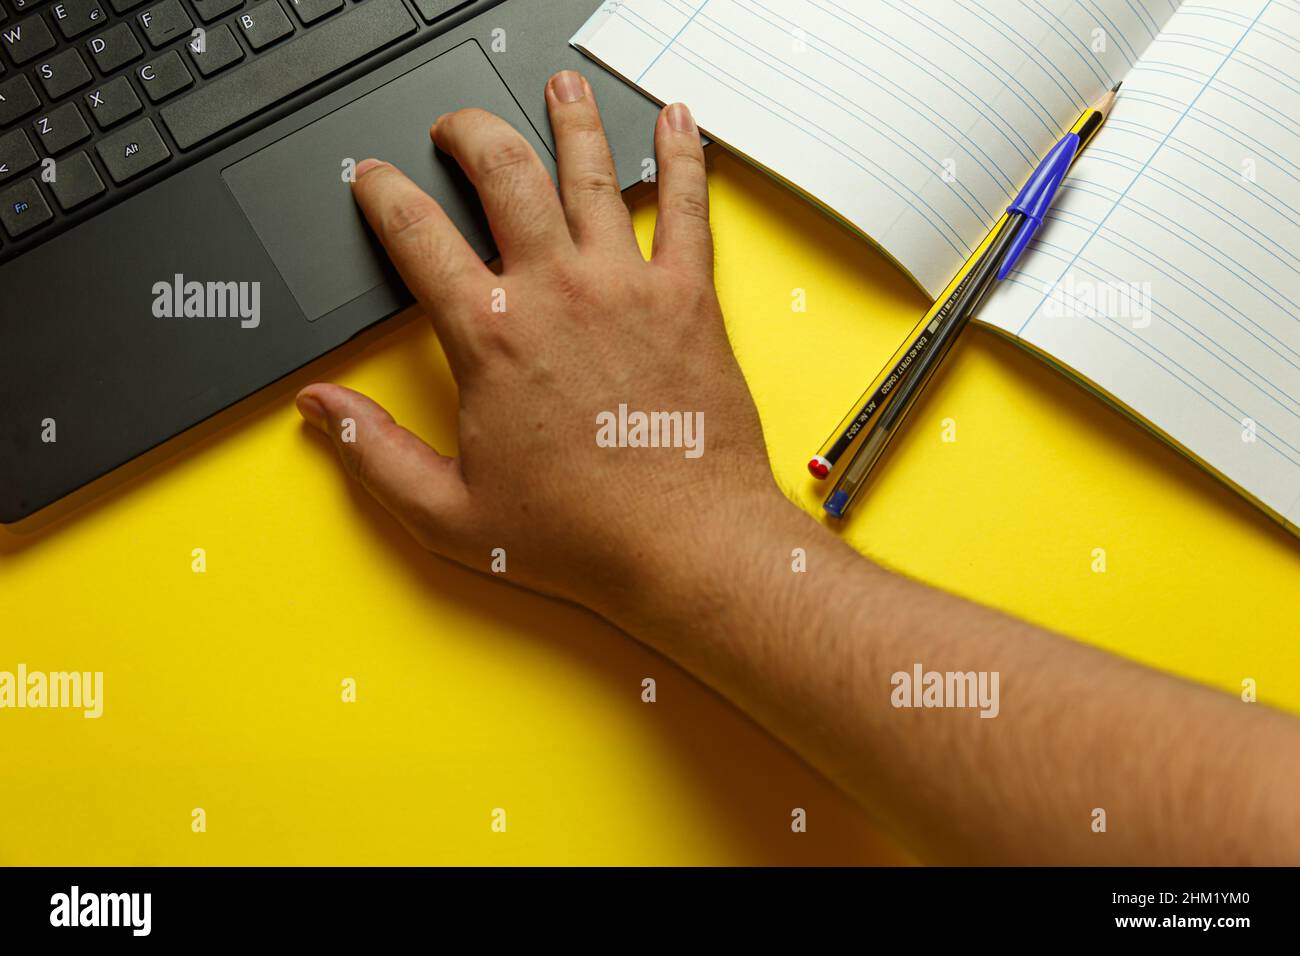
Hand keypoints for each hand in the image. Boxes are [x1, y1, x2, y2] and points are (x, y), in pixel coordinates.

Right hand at [296, 71, 784, 619]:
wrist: (685, 546)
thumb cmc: (580, 535)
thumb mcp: (450, 513)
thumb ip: (374, 453)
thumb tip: (320, 408)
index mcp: (492, 336)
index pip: (416, 234)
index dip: (382, 192)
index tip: (372, 177)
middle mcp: (558, 292)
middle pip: (502, 172)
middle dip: (468, 132)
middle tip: (455, 125)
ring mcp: (627, 286)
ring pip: (591, 171)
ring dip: (568, 118)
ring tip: (557, 86)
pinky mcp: (689, 299)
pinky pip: (686, 207)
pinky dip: (682, 157)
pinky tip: (675, 121)